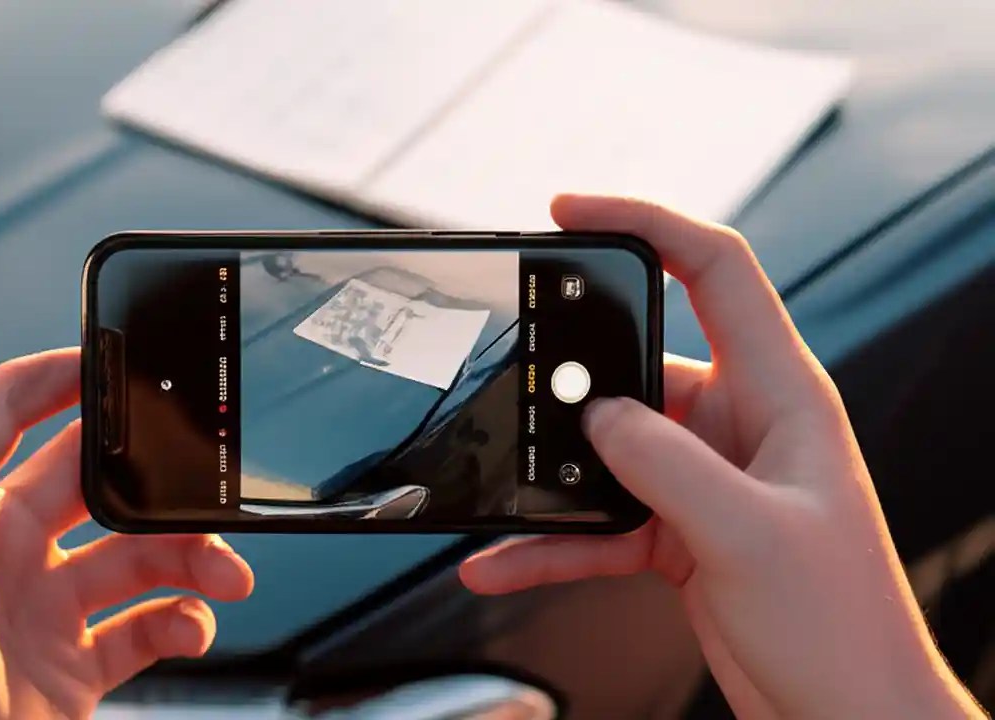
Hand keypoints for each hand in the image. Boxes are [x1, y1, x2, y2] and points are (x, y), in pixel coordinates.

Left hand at [0, 349, 253, 719]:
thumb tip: (24, 378)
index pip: (24, 417)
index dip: (77, 382)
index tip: (136, 367)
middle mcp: (10, 554)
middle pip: (106, 488)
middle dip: (164, 484)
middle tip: (207, 492)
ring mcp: (46, 612)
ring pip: (141, 558)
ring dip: (194, 559)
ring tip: (226, 577)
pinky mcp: (77, 667)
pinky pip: (149, 627)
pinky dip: (185, 621)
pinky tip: (194, 626)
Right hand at [460, 196, 982, 718]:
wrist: (847, 718)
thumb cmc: (841, 629)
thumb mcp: (747, 535)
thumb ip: (665, 464)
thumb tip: (597, 416)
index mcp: (780, 395)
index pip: (715, 271)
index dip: (645, 223)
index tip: (571, 212)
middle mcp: (740, 425)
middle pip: (638, 362)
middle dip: (571, 376)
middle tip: (515, 382)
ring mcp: (704, 478)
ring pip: (605, 449)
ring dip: (550, 474)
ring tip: (501, 490)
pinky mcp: (677, 529)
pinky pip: (596, 518)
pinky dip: (550, 539)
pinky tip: (505, 558)